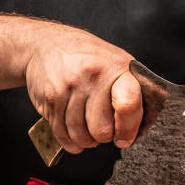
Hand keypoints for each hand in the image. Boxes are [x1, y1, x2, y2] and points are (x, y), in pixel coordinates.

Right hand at [24, 25, 142, 152]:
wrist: (48, 43)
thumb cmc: (89, 58)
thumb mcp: (116, 63)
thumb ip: (130, 92)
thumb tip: (136, 129)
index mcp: (115, 67)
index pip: (128, 105)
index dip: (127, 128)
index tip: (124, 138)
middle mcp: (91, 76)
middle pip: (101, 130)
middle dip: (103, 136)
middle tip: (102, 128)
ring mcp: (68, 88)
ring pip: (80, 136)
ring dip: (86, 141)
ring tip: (88, 131)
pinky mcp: (50, 99)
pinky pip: (61, 134)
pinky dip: (69, 141)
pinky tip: (74, 137)